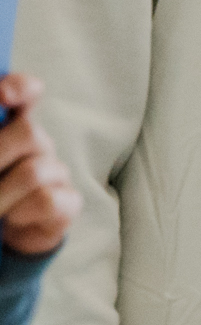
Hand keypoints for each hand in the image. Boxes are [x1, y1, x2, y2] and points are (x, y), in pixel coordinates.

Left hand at [0, 74, 77, 256]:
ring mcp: (56, 172)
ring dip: (0, 195)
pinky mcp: (69, 201)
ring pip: (33, 172)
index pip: (27, 94)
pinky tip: (11, 219)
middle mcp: (39, 144)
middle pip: (30, 133)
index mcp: (12, 126)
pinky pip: (47, 200)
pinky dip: (20, 213)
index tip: (4, 96)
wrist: (6, 235)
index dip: (21, 88)